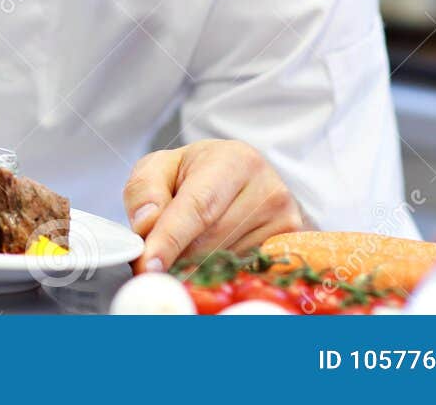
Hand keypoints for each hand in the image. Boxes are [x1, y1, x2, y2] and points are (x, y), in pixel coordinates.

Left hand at [123, 139, 305, 272]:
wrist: (242, 178)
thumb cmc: (196, 173)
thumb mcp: (160, 168)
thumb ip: (144, 190)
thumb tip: (147, 224)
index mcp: (234, 160)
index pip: (198, 207)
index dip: (170, 239)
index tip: (149, 265)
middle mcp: (268, 189)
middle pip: (210, 242)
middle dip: (176, 257)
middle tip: (155, 262)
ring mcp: (286, 221)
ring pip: (226, 263)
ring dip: (197, 266)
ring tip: (188, 248)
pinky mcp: (290, 249)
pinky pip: (245, 274)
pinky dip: (221, 274)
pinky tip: (210, 263)